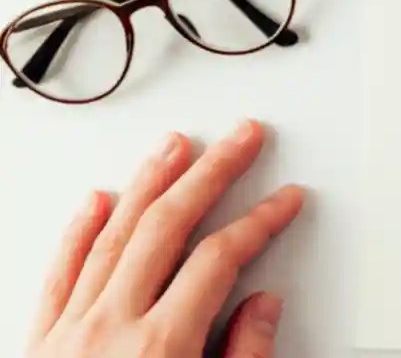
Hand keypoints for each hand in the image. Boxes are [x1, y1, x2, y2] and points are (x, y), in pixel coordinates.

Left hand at [26, 120, 304, 357]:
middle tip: (240, 139)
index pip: (219, 258)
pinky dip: (79, 232)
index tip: (284, 201)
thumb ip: (245, 356)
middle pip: (168, 226)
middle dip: (212, 173)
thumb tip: (263, 307)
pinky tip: (97, 200)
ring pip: (113, 236)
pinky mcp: (40, 342)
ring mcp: (70, 332)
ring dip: (149, 183)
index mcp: (162, 345)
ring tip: (176, 147)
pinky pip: (60, 273)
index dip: (260, 221)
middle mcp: (111, 328)